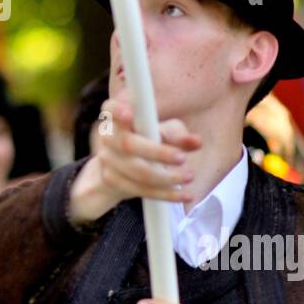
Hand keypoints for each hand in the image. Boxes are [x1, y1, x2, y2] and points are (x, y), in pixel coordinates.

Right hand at [68, 95, 201, 225]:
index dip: (117, 110)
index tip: (129, 114)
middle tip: (182, 158)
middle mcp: (107, 138)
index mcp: (117, 117)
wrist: (123, 167)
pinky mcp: (113, 182)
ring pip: (137, 172)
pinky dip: (166, 194)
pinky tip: (185, 195)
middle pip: (128, 144)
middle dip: (157, 152)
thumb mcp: (163, 132)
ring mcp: (107, 161)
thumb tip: (196, 142)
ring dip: (166, 177)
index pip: (111, 109)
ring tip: (189, 176)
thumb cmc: (148, 139)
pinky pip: (141, 190)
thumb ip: (178, 135)